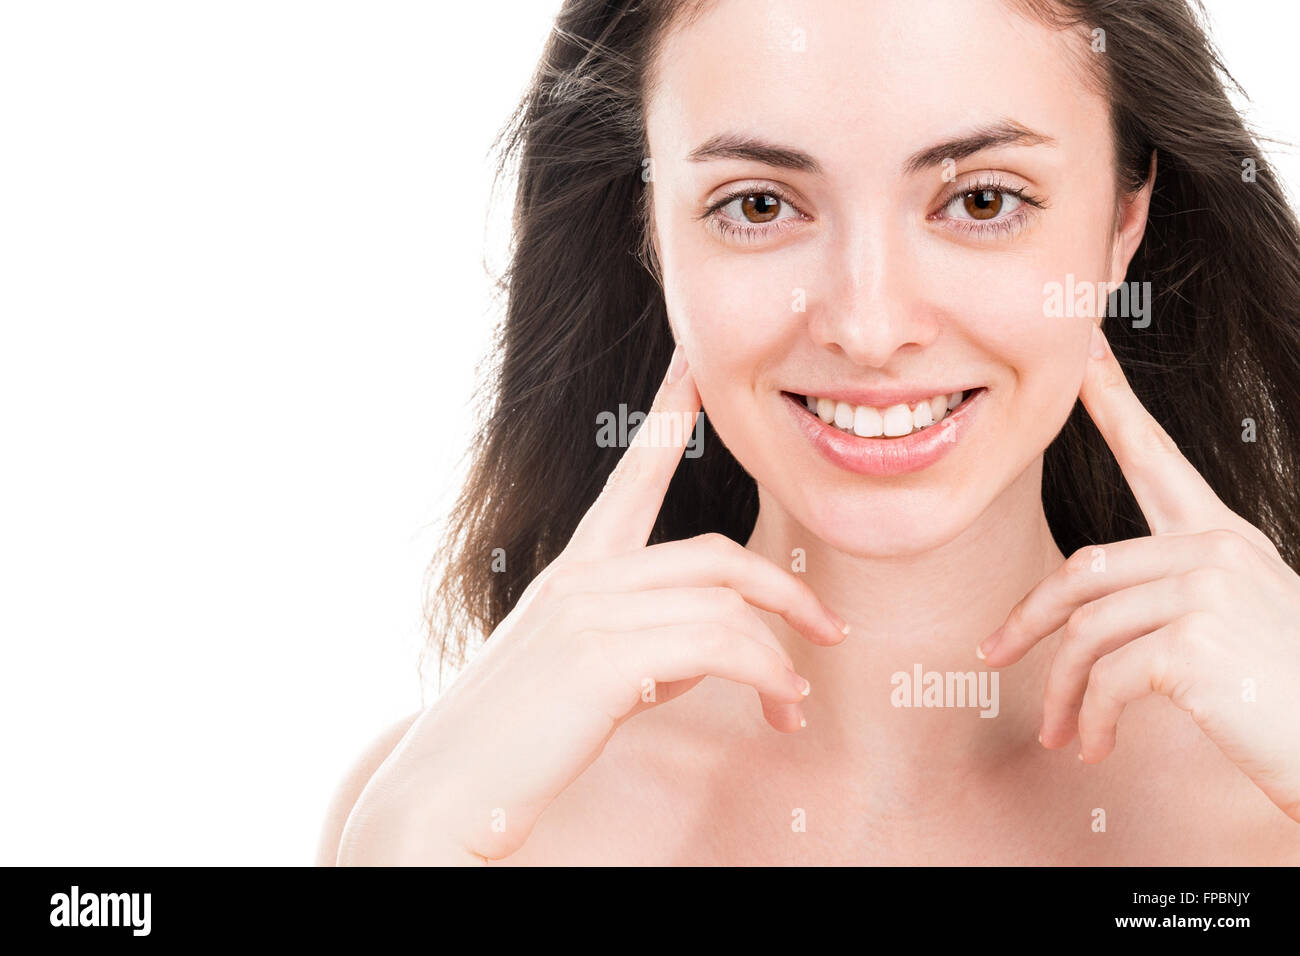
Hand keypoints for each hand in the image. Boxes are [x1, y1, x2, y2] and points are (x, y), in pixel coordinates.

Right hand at [337, 344, 847, 863]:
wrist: (447, 791)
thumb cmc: (517, 737)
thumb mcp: (583, 670)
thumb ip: (644, 640)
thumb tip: (712, 645)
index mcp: (575, 570)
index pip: (633, 475)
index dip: (669, 412)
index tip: (695, 361)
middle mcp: (582, 576)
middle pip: (717, 557)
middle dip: (785, 593)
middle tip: (829, 631)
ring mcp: (588, 610)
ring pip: (726, 602)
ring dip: (780, 654)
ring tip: (793, 702)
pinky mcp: (603, 656)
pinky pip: (721, 644)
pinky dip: (767, 673)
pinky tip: (779, 705)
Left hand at [977, 325, 1299, 822]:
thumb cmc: (1288, 696)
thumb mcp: (1235, 625)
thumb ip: (1170, 596)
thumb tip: (1082, 610)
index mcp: (1224, 538)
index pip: (1157, 457)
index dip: (1114, 404)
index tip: (1085, 355)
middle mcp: (1216, 551)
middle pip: (1081, 572)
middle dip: (1028, 620)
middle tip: (993, 656)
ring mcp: (1206, 592)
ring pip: (1084, 632)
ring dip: (1059, 691)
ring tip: (1059, 732)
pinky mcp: (1193, 643)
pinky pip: (1104, 677)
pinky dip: (1089, 718)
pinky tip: (1095, 747)